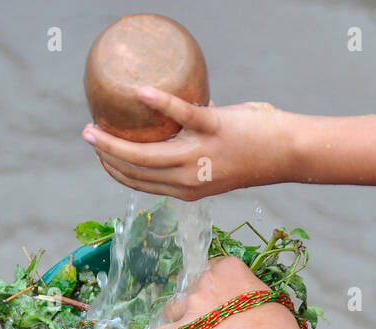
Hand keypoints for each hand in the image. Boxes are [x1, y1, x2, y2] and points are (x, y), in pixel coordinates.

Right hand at [83, 88, 293, 199]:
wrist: (287, 152)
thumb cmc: (253, 152)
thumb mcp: (216, 162)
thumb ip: (194, 146)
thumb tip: (177, 114)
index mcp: (187, 189)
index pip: (140, 184)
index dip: (115, 171)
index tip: (98, 154)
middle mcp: (189, 179)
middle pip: (136, 172)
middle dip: (106, 156)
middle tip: (87, 136)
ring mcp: (201, 156)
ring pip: (147, 155)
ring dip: (116, 141)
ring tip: (96, 125)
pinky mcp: (215, 129)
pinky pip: (182, 115)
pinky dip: (161, 103)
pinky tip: (142, 92)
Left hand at [137, 256, 308, 328]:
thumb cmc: (276, 324)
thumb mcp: (264, 295)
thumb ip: (245, 291)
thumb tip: (241, 299)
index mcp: (228, 266)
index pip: (209, 271)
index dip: (213, 288)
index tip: (218, 300)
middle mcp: (206, 278)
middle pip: (189, 289)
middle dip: (195, 304)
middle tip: (211, 322)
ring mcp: (193, 302)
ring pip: (173, 308)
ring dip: (179, 319)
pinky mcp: (184, 327)